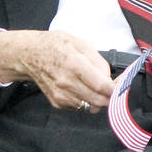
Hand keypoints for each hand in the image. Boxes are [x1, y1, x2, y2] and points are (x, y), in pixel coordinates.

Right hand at [0, 29, 114, 111]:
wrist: (28, 55)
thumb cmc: (54, 46)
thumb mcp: (81, 43)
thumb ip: (99, 62)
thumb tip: (110, 78)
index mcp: (74, 65)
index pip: (102, 86)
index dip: (117, 89)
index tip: (122, 86)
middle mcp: (66, 83)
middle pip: (99, 100)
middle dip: (111, 96)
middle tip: (113, 87)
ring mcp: (61, 95)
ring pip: (92, 106)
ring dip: (99, 99)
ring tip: (96, 86)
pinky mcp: (58, 103)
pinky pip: (81, 107)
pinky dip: (87, 101)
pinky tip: (83, 88)